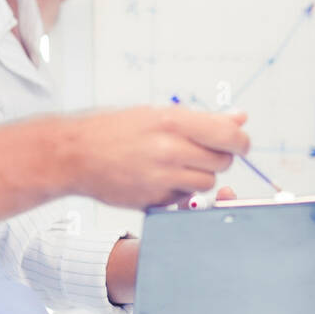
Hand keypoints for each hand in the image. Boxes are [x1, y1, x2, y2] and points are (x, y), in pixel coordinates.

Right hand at [63, 106, 248, 208]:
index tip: (240, 144)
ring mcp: (160, 178)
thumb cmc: (115, 129)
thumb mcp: (158, 113)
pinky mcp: (152, 200)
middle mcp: (169, 150)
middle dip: (219, 158)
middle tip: (202, 152)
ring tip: (180, 165)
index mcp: (173, 122)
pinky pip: (183, 199)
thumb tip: (240, 118)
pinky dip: (180, 192)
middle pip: (222, 162)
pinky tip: (161, 178)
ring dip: (201, 176)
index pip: (229, 136)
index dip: (241, 142)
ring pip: (207, 184)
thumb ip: (203, 119)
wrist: (73, 154)